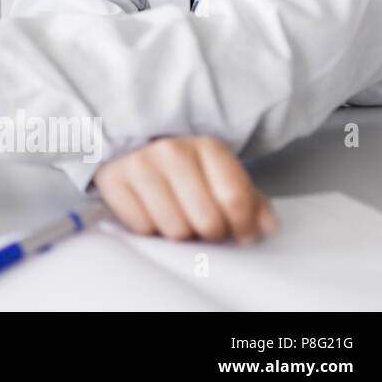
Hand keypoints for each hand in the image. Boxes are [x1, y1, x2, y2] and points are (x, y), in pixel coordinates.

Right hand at [94, 136, 278, 243]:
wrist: (130, 145)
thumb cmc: (183, 168)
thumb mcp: (219, 174)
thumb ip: (248, 199)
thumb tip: (267, 226)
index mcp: (207, 147)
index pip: (235, 198)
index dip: (244, 226)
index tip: (242, 235)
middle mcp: (172, 151)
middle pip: (207, 220)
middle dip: (212, 234)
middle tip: (207, 229)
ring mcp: (140, 164)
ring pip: (175, 230)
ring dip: (181, 233)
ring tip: (179, 218)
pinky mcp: (113, 181)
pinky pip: (142, 228)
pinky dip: (150, 229)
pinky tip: (152, 213)